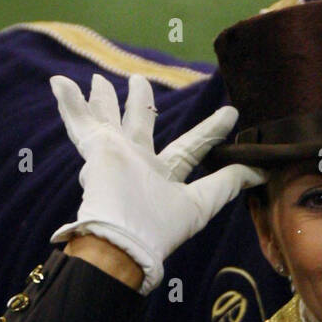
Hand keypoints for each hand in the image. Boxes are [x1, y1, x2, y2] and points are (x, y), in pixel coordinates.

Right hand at [48, 72, 264, 294]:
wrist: (125, 242)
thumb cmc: (161, 228)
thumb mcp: (202, 202)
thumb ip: (228, 183)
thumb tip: (261, 170)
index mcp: (164, 175)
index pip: (191, 146)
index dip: (211, 130)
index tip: (231, 114)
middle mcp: (138, 163)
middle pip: (139, 125)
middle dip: (139, 104)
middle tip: (138, 80)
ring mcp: (116, 155)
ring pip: (108, 119)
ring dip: (102, 100)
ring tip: (96, 79)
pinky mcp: (96, 150)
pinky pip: (80, 123)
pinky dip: (70, 104)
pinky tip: (60, 82)